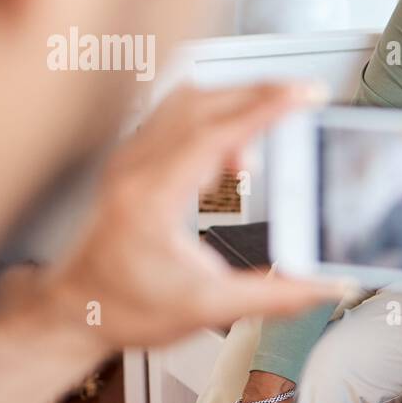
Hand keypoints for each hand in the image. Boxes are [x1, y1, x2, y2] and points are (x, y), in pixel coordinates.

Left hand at [41, 83, 350, 350]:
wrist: (76, 311)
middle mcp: (136, 168)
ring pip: (188, 101)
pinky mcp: (133, 160)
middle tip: (303, 95)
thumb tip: (326, 284)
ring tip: (270, 128)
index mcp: (153, 197)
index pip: (215, 132)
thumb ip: (275, 296)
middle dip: (260, 91)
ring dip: (236, 101)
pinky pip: (176, 114)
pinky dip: (215, 114)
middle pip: (204, 102)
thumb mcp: (209, 309)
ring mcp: (131, 159)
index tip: (302, 96)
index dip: (265, 109)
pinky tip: (233, 147)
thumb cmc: (126, 308)